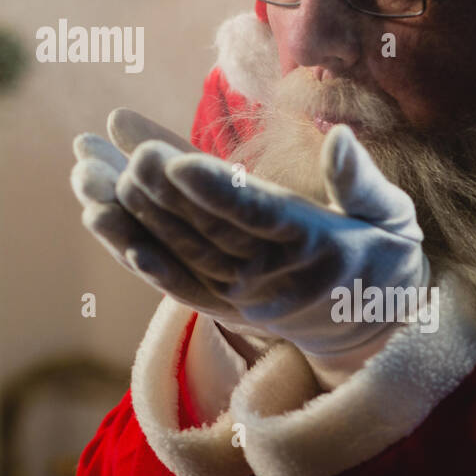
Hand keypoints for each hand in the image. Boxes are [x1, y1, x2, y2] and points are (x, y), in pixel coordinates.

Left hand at [76, 113, 429, 361]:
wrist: (373, 336)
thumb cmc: (386, 259)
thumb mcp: (393, 219)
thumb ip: (362, 182)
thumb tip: (341, 138)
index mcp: (313, 243)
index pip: (253, 213)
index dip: (211, 188)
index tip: (172, 158)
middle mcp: (268, 274)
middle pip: (201, 228)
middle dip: (152, 189)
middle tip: (111, 151)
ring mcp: (239, 294)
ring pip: (174, 250)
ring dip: (125, 213)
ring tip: (82, 172)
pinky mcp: (220, 306)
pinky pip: (169, 279)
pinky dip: (132, 251)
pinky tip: (97, 218)